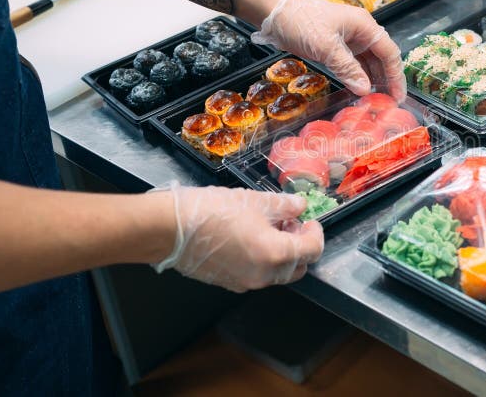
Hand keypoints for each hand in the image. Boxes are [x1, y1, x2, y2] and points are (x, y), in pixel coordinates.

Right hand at [152, 182, 323, 292]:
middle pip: (297, 266)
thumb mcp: (255, 201)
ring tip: (269, 227)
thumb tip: (300, 206)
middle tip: (291, 222)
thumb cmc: (211, 212)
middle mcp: (263, 275)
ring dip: (281, 253)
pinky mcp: (229, 283)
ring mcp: (245, 282)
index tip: (309, 220)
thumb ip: (284, 205)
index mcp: (275, 255)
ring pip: (277, 273)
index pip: (312, 250)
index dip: (315, 233)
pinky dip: (263, 259)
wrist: (170, 229)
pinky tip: (251, 237)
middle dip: (300, 245)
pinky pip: (257, 274)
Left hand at [250, 0, 406, 101]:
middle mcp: (360, 32)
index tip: (398, 95)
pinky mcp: (336, 47)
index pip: (389, 52)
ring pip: (368, 62)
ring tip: (376, 100)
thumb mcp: (326, 47)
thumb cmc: (301, 21)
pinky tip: (358, 90)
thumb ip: (347, 69)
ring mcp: (348, 39)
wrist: (275, 13)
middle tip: (389, 102)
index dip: (396, 75)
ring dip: (372, 80)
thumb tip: (365, 90)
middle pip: (381, 58)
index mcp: (364, 26)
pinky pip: (353, 64)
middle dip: (387, 79)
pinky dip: (357, 77)